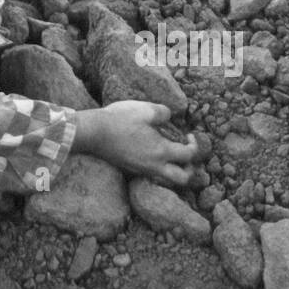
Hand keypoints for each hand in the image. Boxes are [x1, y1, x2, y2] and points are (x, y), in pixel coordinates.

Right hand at [74, 101, 196, 186]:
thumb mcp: (145, 109)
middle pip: (182, 179)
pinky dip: (157, 167)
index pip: (189, 155)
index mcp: (161, 151)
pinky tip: (150, 153)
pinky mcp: (130, 169)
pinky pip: (151, 174)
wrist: (93, 133)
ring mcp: (141, 170)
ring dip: (173, 169)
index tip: (189, 135)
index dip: (194, 145)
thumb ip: (163, 112)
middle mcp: (154, 165)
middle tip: (185, 155)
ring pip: (166, 179)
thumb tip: (169, 116)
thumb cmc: (120, 119)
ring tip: (169, 155)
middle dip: (189, 169)